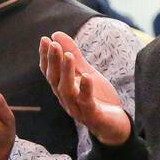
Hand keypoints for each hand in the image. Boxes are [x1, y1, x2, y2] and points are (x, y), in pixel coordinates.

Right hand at [40, 31, 130, 145]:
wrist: (114, 125)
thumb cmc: (98, 98)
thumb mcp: (86, 73)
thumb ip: (74, 57)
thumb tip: (56, 34)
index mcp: (63, 88)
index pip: (49, 72)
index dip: (45, 57)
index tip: (44, 40)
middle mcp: (66, 99)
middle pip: (55, 79)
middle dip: (53, 61)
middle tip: (53, 44)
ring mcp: (78, 109)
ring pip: (67, 90)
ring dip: (67, 72)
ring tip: (69, 55)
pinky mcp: (92, 116)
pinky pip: (86, 103)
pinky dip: (85, 90)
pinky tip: (87, 77)